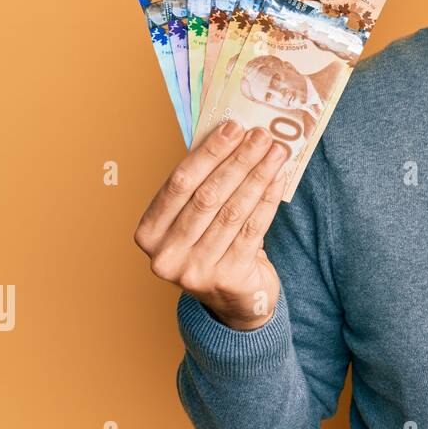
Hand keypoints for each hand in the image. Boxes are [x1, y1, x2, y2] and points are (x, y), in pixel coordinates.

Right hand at [134, 121, 289, 330]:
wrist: (234, 301)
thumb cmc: (212, 246)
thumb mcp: (194, 220)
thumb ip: (201, 186)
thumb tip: (231, 137)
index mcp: (149, 233)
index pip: (179, 183)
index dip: (209, 153)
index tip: (233, 128)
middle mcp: (166, 255)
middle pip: (208, 196)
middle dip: (238, 161)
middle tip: (261, 135)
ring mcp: (195, 271)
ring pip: (233, 211)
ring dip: (258, 176)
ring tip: (276, 152)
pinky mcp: (227, 278)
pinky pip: (253, 229)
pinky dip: (268, 199)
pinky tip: (278, 179)